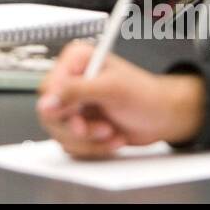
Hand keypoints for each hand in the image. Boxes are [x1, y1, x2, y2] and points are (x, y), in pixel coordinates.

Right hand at [35, 46, 205, 157]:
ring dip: (88, 140)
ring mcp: (74, 106)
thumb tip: (46, 102)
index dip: (59, 106)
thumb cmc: (144, 96)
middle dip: (78, 127)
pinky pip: (71, 144)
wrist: (163, 118)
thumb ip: (74, 92)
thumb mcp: (110, 89)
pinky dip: (93, 148)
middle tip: (102, 128)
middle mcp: (71, 82)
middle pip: (50, 113)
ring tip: (111, 132)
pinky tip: (113, 138)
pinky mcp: (79, 125)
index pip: (49, 86)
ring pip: (59, 132)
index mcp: (75, 61)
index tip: (77, 116)